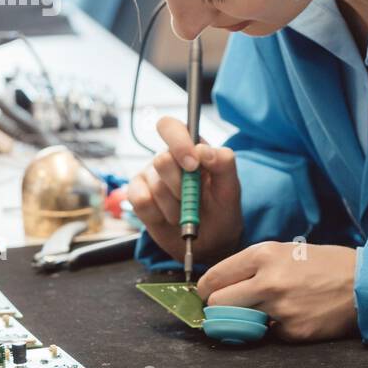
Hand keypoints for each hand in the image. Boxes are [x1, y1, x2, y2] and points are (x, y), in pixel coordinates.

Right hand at [126, 116, 243, 264]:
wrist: (209, 241)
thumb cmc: (221, 209)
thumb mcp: (231, 188)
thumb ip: (224, 163)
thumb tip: (203, 150)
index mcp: (189, 147)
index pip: (170, 126)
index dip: (178, 143)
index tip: (193, 165)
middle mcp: (166, 158)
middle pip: (161, 160)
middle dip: (182, 186)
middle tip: (195, 199)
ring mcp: (148, 177)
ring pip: (155, 186)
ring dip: (176, 207)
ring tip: (186, 213)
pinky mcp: (137, 196)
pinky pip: (141, 201)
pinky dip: (159, 215)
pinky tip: (169, 218)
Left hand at [197, 242, 358, 341]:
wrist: (365, 283)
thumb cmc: (328, 264)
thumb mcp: (287, 251)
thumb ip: (255, 266)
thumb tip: (224, 286)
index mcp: (264, 254)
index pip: (214, 277)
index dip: (207, 290)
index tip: (208, 295)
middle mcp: (268, 280)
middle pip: (218, 303)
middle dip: (220, 307)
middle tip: (232, 307)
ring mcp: (280, 308)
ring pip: (240, 321)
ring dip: (249, 318)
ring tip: (272, 309)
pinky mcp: (292, 331)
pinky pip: (270, 333)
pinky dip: (278, 328)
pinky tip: (297, 316)